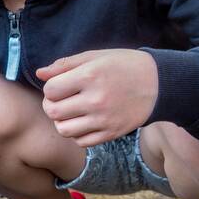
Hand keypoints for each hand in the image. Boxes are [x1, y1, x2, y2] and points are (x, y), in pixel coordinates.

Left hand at [35, 49, 157, 146]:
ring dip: (62, 122)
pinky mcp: (111, 133)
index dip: (51, 88)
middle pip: (53, 111)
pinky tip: (83, 122)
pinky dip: (77, 134)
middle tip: (60, 100)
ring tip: (70, 113)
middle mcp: (95, 100)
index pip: (50, 90)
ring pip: (64, 130)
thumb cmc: (124, 66)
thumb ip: (65, 65)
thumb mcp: (96, 56)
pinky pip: (81, 141)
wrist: (159, 84)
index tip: (61, 85)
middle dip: (51, 105)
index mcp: (90, 76)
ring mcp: (104, 120)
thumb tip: (40, 74)